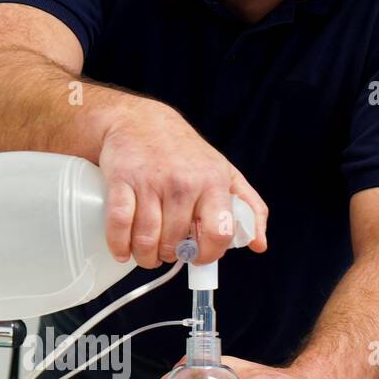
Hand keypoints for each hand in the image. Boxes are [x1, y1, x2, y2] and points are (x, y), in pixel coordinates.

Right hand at [99, 102, 267, 268]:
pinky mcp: (122, 181)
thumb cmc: (183, 153)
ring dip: (145, 256)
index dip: (208, 254)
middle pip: (176, 242)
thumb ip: (248, 208)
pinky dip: (119, 246)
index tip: (198, 257)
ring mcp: (151, 182)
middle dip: (170, 256)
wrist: (140, 122)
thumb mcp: (225, 174)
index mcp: (213, 182)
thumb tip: (259, 244)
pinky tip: (123, 251)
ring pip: (147, 240)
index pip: (218, 234)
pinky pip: (120, 225)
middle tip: (167, 250)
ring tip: (147, 252)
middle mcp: (184, 182)